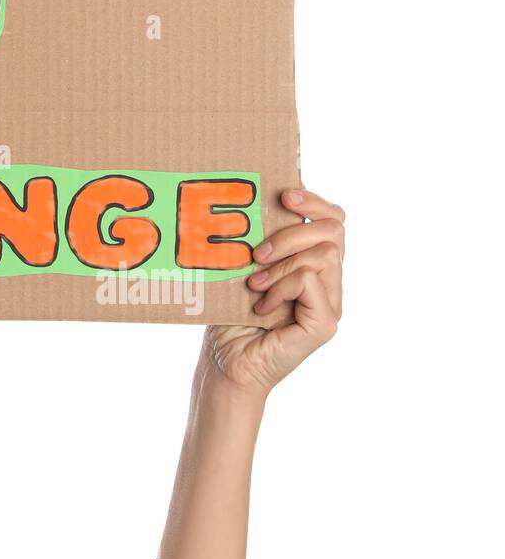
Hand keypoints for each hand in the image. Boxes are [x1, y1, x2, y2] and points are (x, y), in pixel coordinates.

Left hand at [200, 187, 344, 399]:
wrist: (225, 362)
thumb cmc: (229, 314)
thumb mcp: (244, 266)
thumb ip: (262, 239)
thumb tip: (257, 197)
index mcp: (313, 264)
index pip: (333, 221)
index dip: (315, 202)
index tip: (285, 195)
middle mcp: (330, 283)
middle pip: (334, 231)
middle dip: (292, 232)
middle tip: (258, 253)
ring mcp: (331, 304)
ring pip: (322, 254)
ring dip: (282, 263)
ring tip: (254, 284)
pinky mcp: (325, 323)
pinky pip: (309, 281)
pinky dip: (281, 287)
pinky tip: (260, 305)